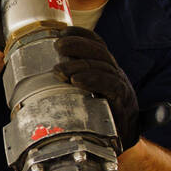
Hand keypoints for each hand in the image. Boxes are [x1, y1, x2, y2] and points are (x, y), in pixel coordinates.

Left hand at [53, 27, 139, 148]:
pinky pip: (109, 85)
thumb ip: (72, 81)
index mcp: (106, 68)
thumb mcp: (84, 94)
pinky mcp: (122, 100)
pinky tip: (77, 81)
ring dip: (78, 65)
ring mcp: (120, 85)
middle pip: (98, 51)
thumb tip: (47, 73)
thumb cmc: (100, 115)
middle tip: (57, 46)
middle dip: (77, 45)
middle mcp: (115, 72)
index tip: (62, 32)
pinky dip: (92, 80)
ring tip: (58, 70)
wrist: (122, 138)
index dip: (81, 34)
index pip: (97, 43)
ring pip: (101, 66)